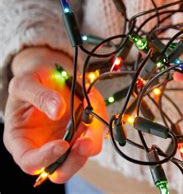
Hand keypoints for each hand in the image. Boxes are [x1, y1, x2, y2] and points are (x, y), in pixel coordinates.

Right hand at [3, 47, 105, 182]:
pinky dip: (100, 122)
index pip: (30, 163)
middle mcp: (45, 146)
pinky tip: (94, 103)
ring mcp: (67, 140)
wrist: (51, 72)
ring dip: (93, 137)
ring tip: (92, 109)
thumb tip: (57, 110)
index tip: (62, 144)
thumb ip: (39, 96)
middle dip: (75, 160)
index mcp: (22, 141)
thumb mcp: (25, 83)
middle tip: (85, 142)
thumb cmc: (32, 80)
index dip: (46, 159)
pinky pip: (97, 134)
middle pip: (61, 171)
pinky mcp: (84, 131)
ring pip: (84, 154)